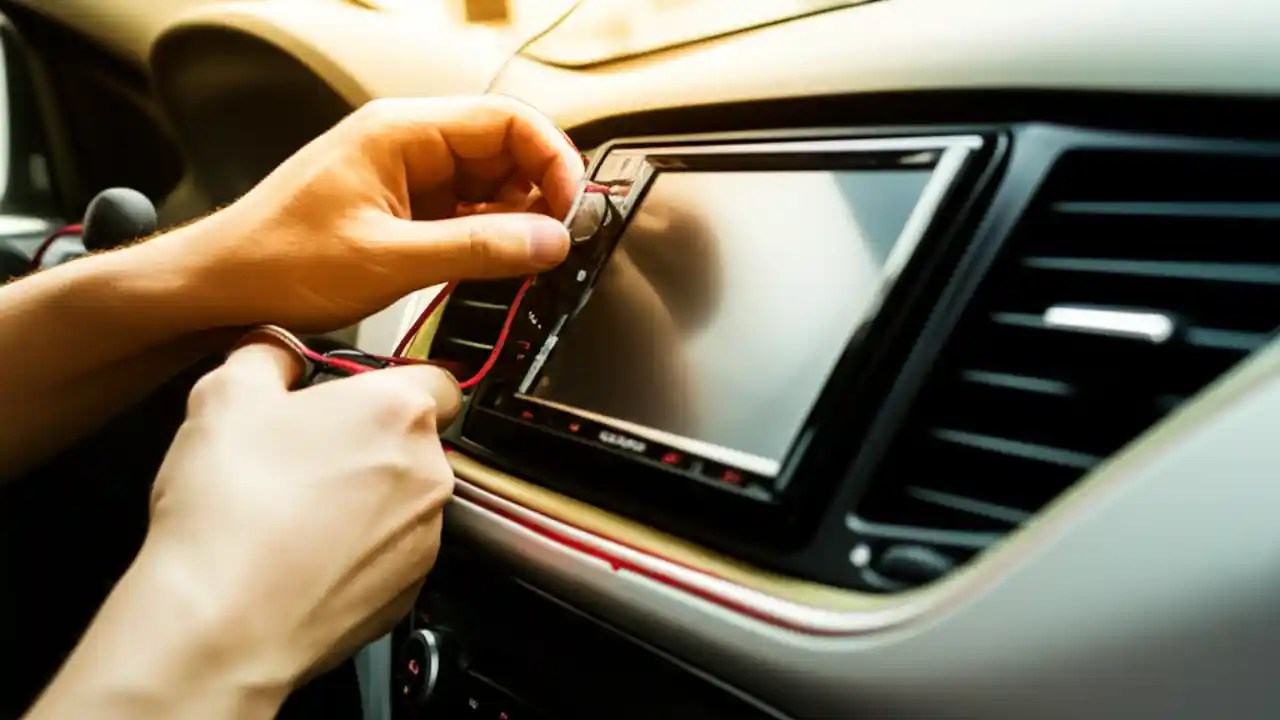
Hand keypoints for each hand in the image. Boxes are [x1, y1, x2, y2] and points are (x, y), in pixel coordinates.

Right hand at [140, 337, 460, 690]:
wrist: (223, 621)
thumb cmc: (230, 507)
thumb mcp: (225, 395)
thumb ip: (265, 356)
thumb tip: (276, 351)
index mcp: (398, 411)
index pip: (433, 377)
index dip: (389, 382)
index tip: (350, 396)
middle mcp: (428, 471)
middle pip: (412, 441)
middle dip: (366, 443)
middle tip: (302, 457)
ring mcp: (425, 536)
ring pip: (402, 500)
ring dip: (363, 499)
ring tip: (293, 513)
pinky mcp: (409, 590)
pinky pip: (390, 555)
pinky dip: (357, 552)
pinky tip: (303, 556)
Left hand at [150, 96, 583, 331]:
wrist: (221, 287)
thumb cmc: (280, 260)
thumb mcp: (390, 260)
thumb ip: (478, 251)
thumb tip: (550, 241)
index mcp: (402, 132)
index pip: (507, 120)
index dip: (553, 158)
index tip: (575, 206)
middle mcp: (408, 144)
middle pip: (505, 149)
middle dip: (541, 192)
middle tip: (560, 241)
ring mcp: (406, 176)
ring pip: (489, 184)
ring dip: (517, 219)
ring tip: (529, 260)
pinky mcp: (402, 208)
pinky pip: (465, 213)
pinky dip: (489, 237)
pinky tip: (496, 265)